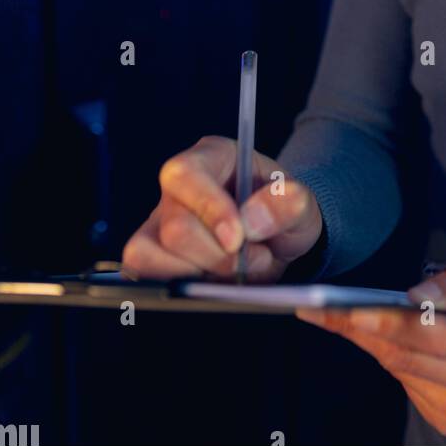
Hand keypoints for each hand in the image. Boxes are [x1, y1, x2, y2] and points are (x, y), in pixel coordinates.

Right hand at [121, 134, 323, 281]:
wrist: (278, 241)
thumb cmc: (284, 213)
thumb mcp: (303, 204)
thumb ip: (291, 203)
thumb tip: (254, 219)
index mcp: (212, 157)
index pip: (187, 174)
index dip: (209, 208)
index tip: (238, 239)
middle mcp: (177, 188)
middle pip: (174, 228)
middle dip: (218, 256)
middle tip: (254, 259)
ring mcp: (158, 222)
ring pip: (146, 253)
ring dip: (195, 275)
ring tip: (232, 273)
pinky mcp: (151, 255)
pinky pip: (142, 274)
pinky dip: (177, 287)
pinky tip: (211, 284)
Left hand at [296, 265, 445, 435]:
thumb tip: (417, 294)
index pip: (436, 337)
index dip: (388, 323)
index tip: (344, 309)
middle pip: (407, 357)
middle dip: (358, 329)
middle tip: (316, 308)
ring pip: (400, 369)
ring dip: (372, 339)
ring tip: (343, 314)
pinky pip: (407, 382)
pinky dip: (394, 356)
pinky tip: (389, 338)